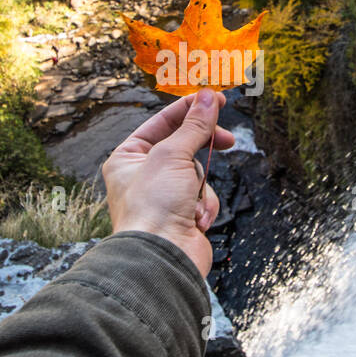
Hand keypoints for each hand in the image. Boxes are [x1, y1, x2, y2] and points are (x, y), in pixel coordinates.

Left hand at [102, 88, 234, 276]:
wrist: (162, 258)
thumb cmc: (153, 207)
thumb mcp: (173, 155)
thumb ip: (193, 126)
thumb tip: (206, 97)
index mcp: (128, 158)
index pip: (161, 123)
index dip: (188, 109)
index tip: (214, 99)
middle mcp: (142, 176)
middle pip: (183, 147)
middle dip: (202, 151)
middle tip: (227, 138)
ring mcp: (162, 197)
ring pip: (198, 173)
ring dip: (200, 187)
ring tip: (191, 202)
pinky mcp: (181, 215)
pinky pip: (202, 197)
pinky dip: (204, 206)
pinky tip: (195, 221)